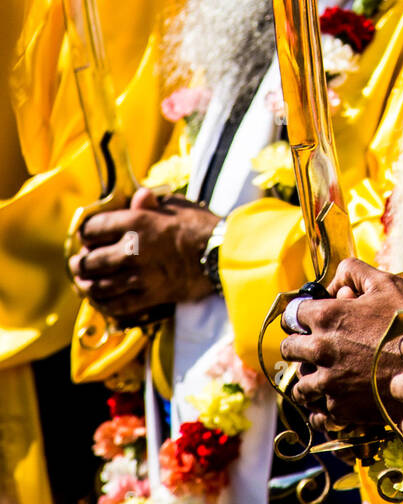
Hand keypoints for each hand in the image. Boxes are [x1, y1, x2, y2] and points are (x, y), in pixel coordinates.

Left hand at [68, 188, 218, 320]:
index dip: (85, 232)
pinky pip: (116, 306)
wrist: (222, 255)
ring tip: (84, 282)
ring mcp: (139, 277)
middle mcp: (131, 250)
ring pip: (97, 287)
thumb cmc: (200, 225)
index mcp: (135, 222)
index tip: (87, 235)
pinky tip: (100, 300)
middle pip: (89, 261)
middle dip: (79, 263)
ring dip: (86, 285)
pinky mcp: (149, 297)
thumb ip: (148, 203)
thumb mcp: (173, 205)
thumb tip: (135, 197)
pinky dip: (103, 304)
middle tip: (78, 262)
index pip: (92, 228)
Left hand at [278, 257, 402, 428]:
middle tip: (321, 346)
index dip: (303, 315)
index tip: (313, 320)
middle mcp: (320, 350)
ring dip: (310, 377)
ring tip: (328, 374)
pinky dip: (321, 406)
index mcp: (327, 317)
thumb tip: (334, 282)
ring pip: (299, 382)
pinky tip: (334, 398)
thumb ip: (354, 271)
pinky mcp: (339, 410)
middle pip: (290, 349)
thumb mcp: (387, 284)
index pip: (292, 314)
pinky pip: (315, 411)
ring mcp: (328, 383)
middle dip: (302, 345)